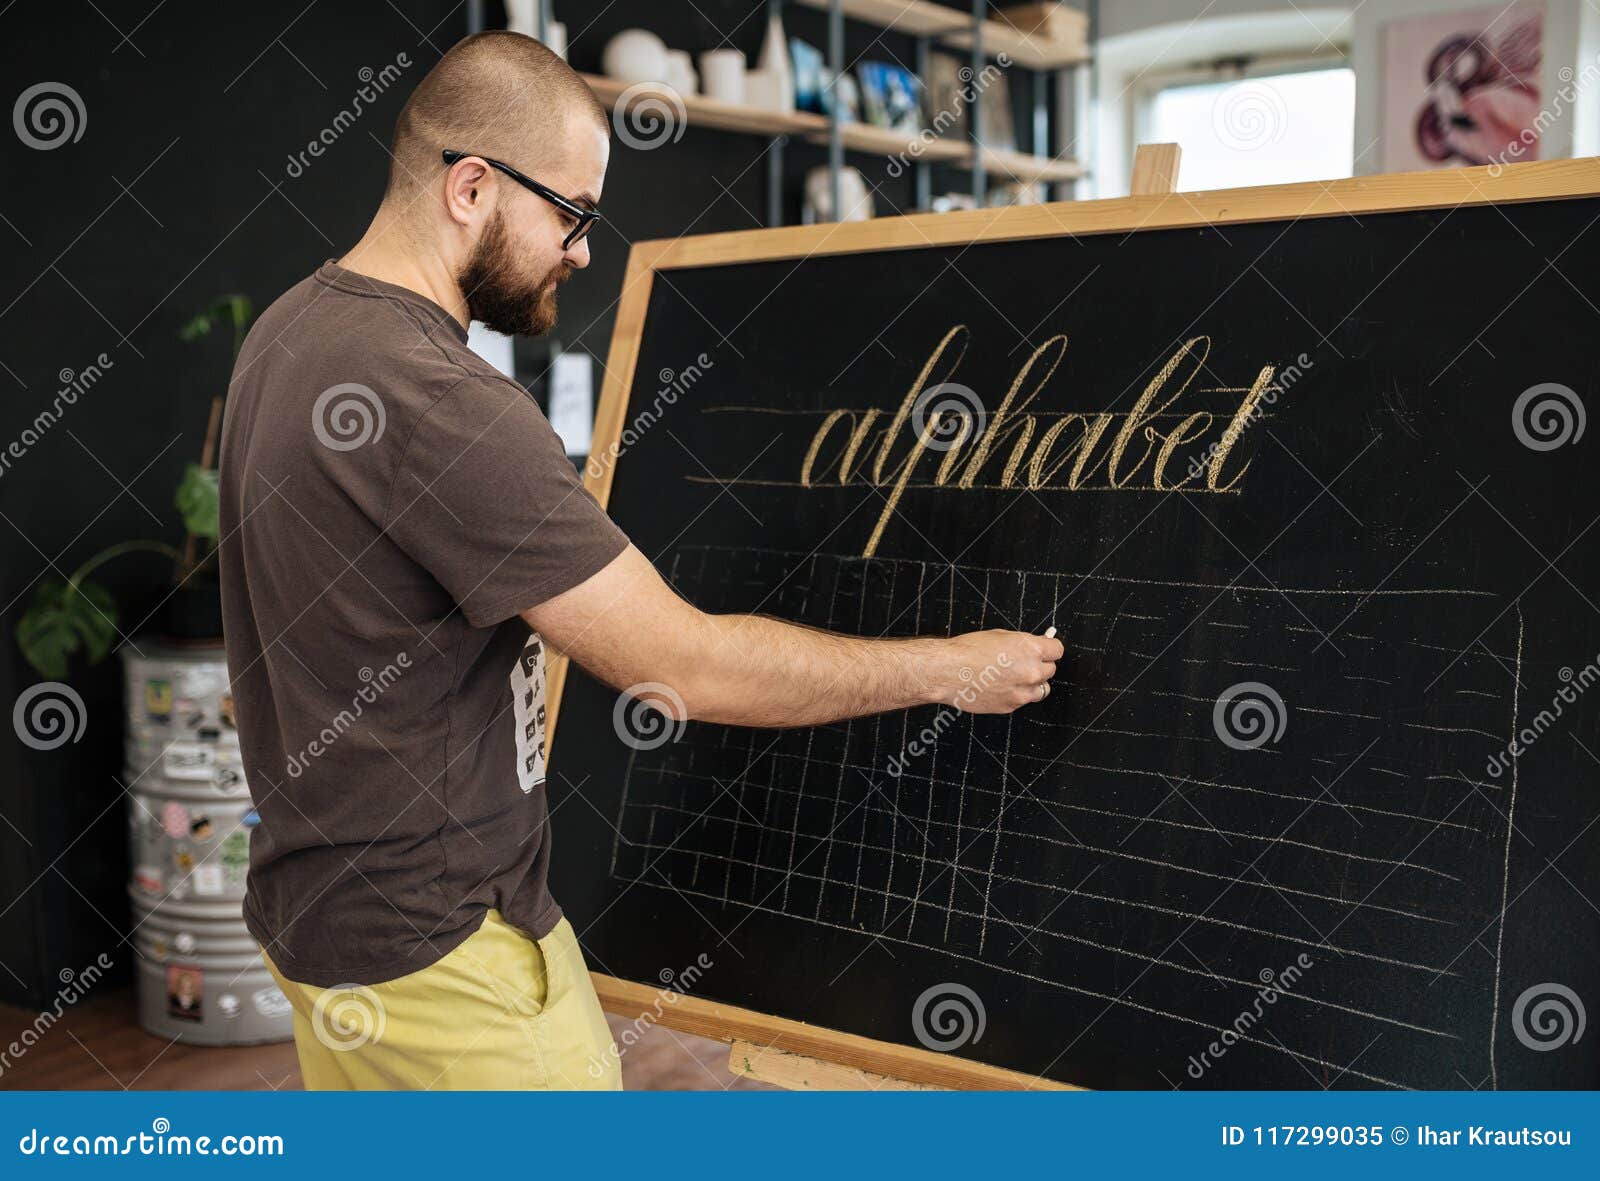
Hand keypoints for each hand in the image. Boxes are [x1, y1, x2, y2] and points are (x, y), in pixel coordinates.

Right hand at [924, 629, 1062, 713]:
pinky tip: (999, 687)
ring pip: (1041, 690)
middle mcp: (1031, 672)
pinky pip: (1022, 700)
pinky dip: (1016, 694)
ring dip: (1032, 684)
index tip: (1044, 650)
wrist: (947, 671)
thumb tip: (1033, 647)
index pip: (1057, 650)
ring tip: (1014, 678)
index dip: (1049, 649)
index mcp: (1031, 649)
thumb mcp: (1000, 636)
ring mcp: (1022, 692)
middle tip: (1023, 663)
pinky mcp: (1011, 706)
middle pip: (1050, 670)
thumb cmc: (967, 651)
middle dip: (1039, 666)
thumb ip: (1022, 644)